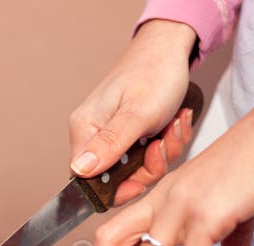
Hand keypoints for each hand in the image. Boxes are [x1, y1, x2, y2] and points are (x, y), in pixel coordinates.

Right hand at [69, 20, 197, 204]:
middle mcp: (94, 134)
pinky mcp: (129, 133)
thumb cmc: (154, 73)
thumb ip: (109, 145)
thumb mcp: (137, 114)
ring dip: (161, 153)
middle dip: (147, 167)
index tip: (141, 180)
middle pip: (115, 178)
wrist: (171, 49)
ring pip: (136, 168)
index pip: (88, 179)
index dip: (117, 188)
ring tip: (171, 126)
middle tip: (162, 143)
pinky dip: (165, 144)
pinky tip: (172, 124)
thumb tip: (81, 171)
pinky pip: (146, 156)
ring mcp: (112, 134)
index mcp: (85, 129)